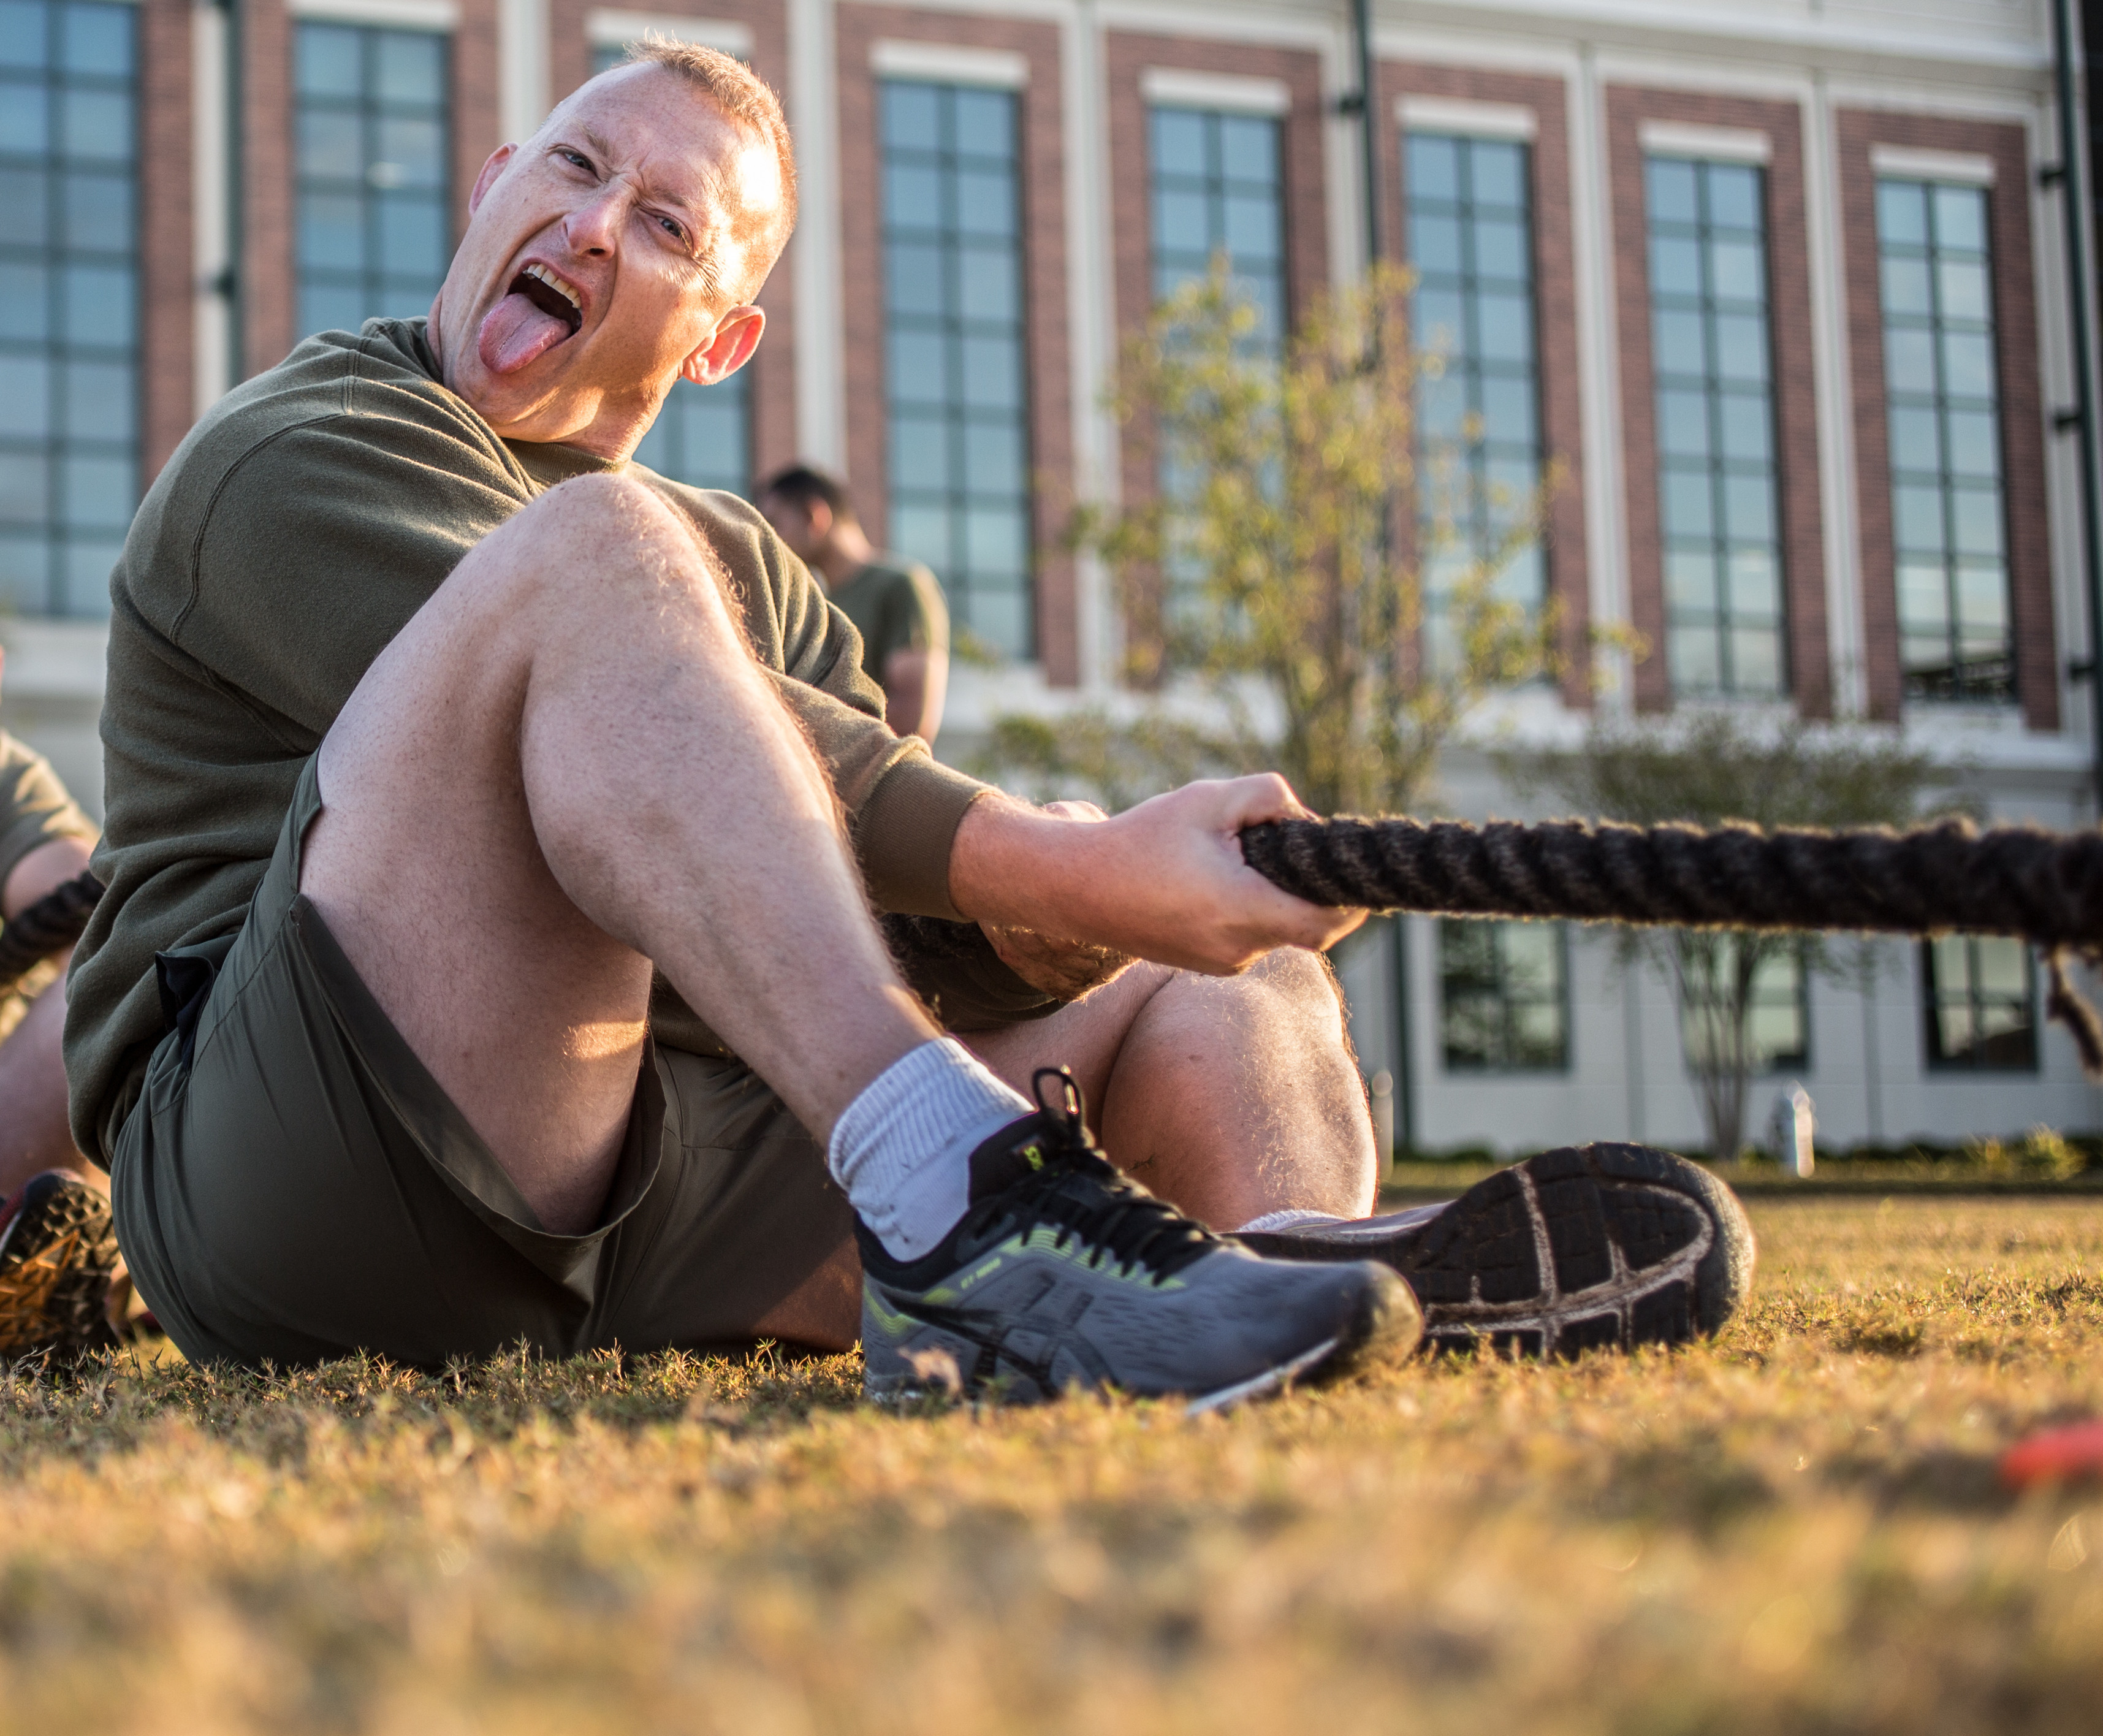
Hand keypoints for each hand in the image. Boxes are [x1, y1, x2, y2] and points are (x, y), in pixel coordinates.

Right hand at [949, 776, 1367, 975]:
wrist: (1076, 887)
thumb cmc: (1142, 839)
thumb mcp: (1209, 798)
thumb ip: (1269, 795)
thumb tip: (1302, 817)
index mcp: (1242, 910)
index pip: (1327, 923)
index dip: (1353, 899)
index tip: (1350, 868)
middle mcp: (1237, 948)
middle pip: (1309, 928)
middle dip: (1315, 891)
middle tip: (1299, 848)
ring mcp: (1221, 963)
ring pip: (1278, 931)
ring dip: (1279, 898)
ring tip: (1243, 856)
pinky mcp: (1205, 964)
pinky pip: (1250, 937)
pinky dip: (1253, 909)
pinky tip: (1222, 877)